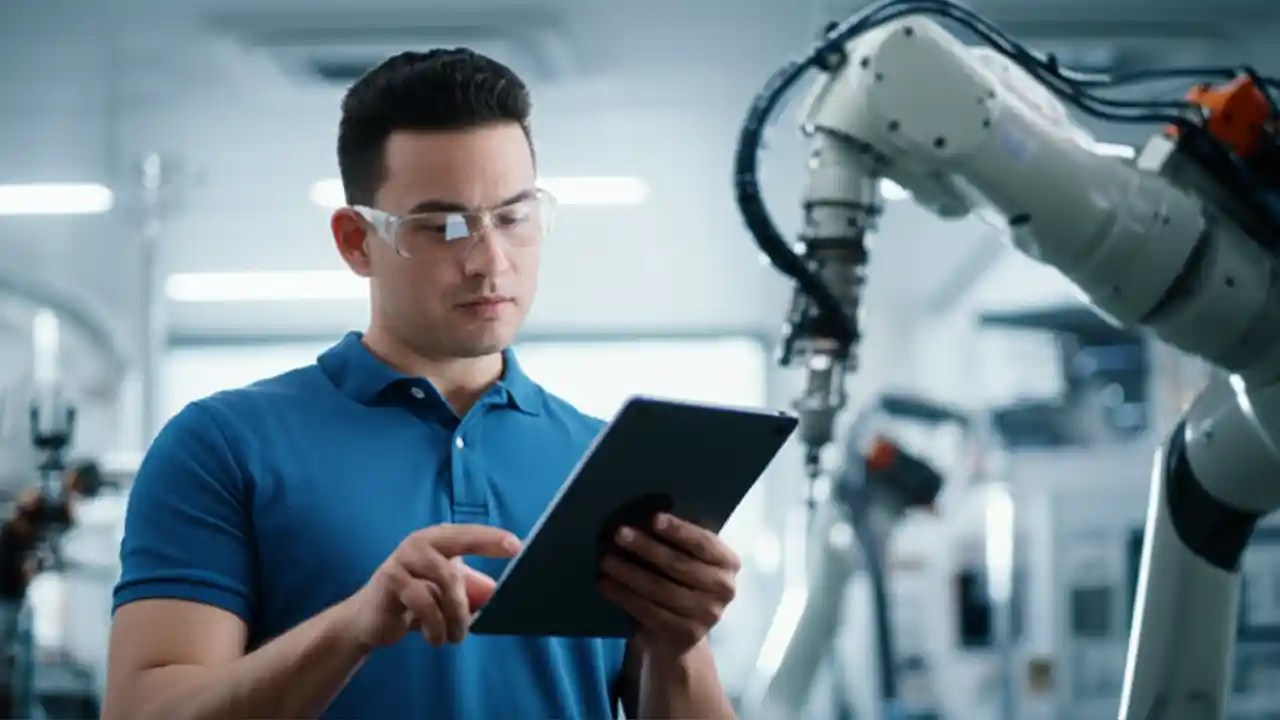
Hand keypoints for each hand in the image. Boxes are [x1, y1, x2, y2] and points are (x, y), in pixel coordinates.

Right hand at [343, 524, 521, 649]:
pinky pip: (423, 601)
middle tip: (481, 615)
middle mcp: (420, 542)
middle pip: (458, 550)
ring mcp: (403, 558)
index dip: (492, 539)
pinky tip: (436, 638)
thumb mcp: (448, 594)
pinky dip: (436, 624)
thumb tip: (503, 593)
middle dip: (473, 586)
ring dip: (456, 615)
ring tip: (456, 636)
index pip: (470, 534)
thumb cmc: (415, 602)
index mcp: (438, 539)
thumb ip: (473, 590)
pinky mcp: (390, 579)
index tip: (517, 547)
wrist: (369, 620)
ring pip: (445, 580)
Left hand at [598, 513, 739, 658]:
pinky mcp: (686, 635)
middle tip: (619, 533)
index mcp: (728, 562)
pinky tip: (606, 584)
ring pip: (661, 589)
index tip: (653, 518)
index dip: (679, 530)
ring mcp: (708, 616)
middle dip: (646, 547)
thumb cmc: (679, 579)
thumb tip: (643, 516)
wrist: (678, 631)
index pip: (703, 543)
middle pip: (679, 565)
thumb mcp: (686, 557)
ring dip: (630, 572)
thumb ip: (676, 541)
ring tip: (607, 559)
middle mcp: (724, 589)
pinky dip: (625, 596)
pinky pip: (650, 612)